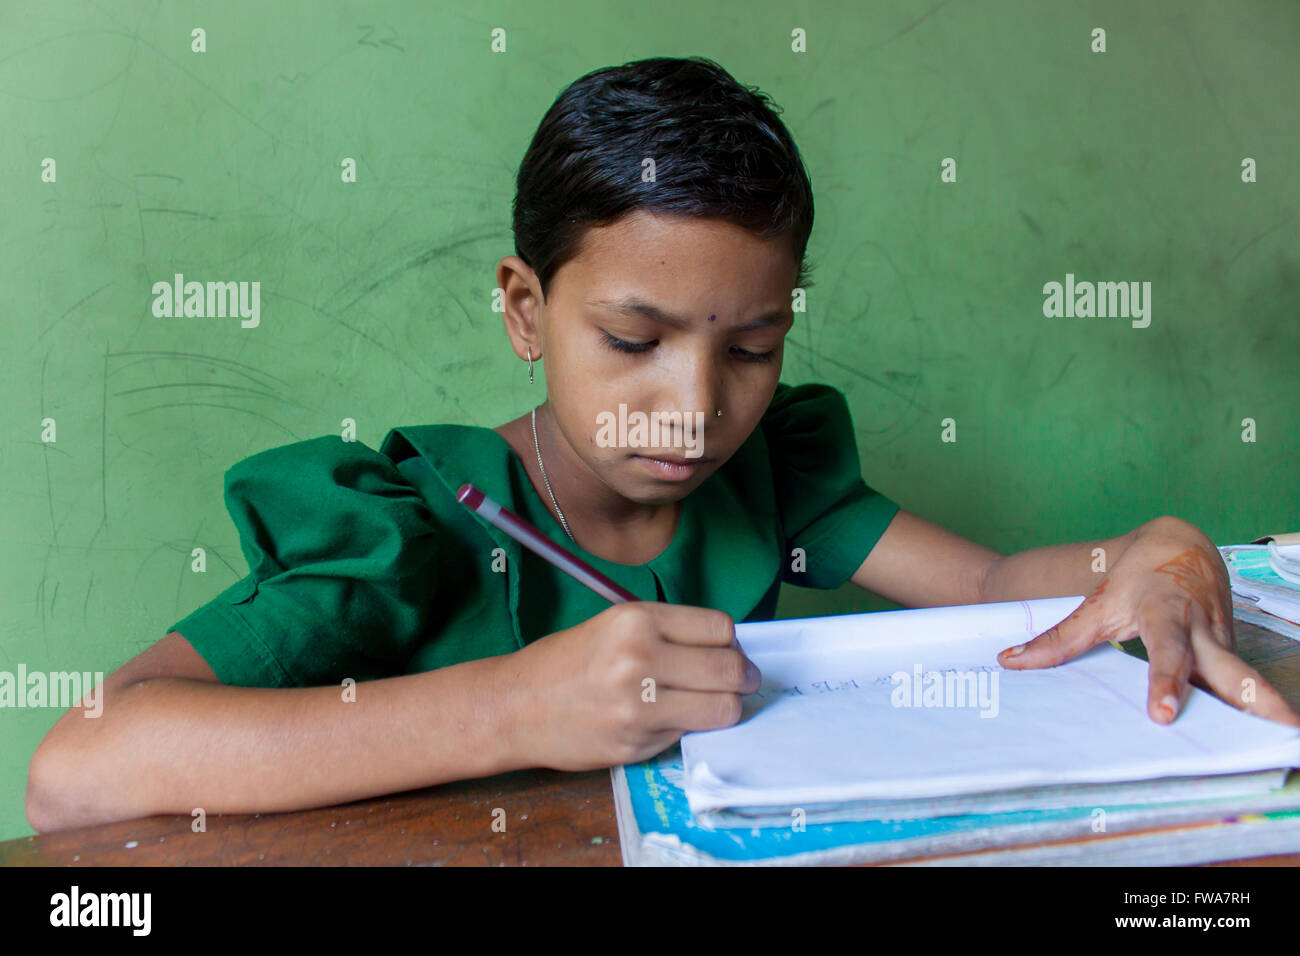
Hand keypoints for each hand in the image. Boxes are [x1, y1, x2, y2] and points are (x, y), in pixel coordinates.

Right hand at [506, 601, 760, 770]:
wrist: (516, 706)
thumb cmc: (566, 662)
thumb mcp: (615, 626)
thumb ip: (668, 633)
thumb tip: (728, 649)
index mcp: (636, 620)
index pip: (720, 628)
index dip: (731, 643)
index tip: (729, 652)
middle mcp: (640, 659)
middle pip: (730, 669)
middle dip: (744, 677)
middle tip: (742, 681)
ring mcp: (640, 706)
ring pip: (722, 708)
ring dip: (726, 707)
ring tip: (713, 703)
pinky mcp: (638, 743)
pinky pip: (690, 733)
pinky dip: (688, 728)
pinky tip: (667, 719)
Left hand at [995, 517, 1299, 727]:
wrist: (1180, 543)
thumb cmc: (1135, 578)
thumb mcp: (1096, 605)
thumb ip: (1058, 639)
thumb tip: (1009, 661)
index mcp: (1166, 615)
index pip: (1167, 652)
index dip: (1165, 682)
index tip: (1163, 713)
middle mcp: (1204, 630)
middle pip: (1230, 669)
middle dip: (1253, 700)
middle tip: (1278, 731)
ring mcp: (1226, 642)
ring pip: (1246, 680)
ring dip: (1267, 708)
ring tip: (1287, 740)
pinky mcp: (1234, 653)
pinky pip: (1240, 686)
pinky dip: (1252, 710)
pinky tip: (1262, 737)